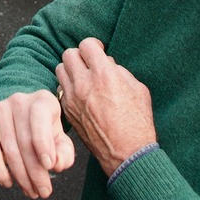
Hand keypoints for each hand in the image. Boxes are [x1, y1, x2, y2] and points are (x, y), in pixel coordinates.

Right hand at [0, 89, 74, 198]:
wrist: (22, 117)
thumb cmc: (45, 132)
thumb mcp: (60, 140)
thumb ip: (64, 153)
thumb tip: (57, 164)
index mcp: (42, 100)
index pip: (40, 118)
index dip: (44, 143)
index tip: (49, 166)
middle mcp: (19, 101)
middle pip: (25, 142)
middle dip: (36, 173)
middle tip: (44, 192)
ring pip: (9, 150)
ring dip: (21, 177)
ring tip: (31, 192)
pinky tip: (8, 182)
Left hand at [55, 38, 157, 176]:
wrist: (127, 154)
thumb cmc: (138, 123)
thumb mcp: (138, 90)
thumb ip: (121, 71)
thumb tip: (108, 63)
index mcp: (104, 74)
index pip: (87, 45)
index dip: (94, 46)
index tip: (98, 52)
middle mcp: (85, 84)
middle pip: (69, 54)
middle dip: (80, 56)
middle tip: (89, 64)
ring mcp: (73, 98)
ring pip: (60, 70)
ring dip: (71, 70)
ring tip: (83, 78)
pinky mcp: (68, 111)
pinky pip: (61, 89)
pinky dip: (68, 88)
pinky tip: (80, 95)